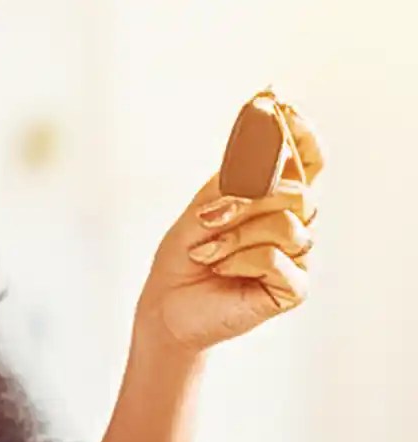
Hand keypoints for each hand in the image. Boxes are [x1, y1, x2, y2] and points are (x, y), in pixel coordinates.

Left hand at [135, 100, 324, 354]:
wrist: (166, 306)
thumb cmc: (185, 255)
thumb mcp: (204, 205)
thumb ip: (237, 175)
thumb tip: (267, 137)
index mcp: (275, 200)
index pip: (306, 161)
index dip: (300, 132)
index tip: (279, 102)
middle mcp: (293, 225)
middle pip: (297, 190)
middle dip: (246, 198)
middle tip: (206, 217)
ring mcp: (297, 257)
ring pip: (286, 224)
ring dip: (235, 233)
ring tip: (205, 251)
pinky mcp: (293, 288)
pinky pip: (278, 259)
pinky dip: (239, 260)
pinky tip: (219, 269)